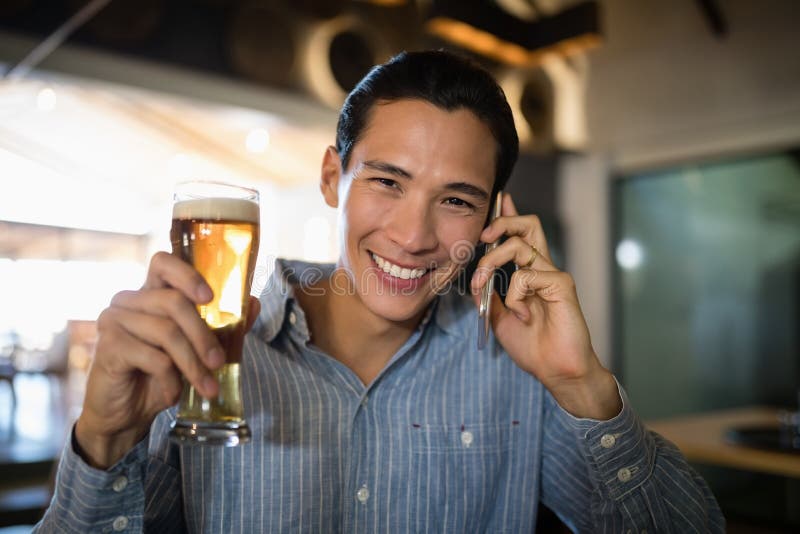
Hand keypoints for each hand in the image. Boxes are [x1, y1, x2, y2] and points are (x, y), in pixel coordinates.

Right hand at [75, 251, 260, 468]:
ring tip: (206, 387)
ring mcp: (114, 320)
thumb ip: (222, 325)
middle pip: (174, 302)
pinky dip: (171, 379)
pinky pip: (154, 357)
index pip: (163, 263)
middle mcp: (128, 301)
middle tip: (219, 362)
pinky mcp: (109, 347)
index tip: (210, 297)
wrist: (125, 414)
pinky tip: (173, 394)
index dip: (188, 275)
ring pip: (167, 332)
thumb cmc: (158, 376)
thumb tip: (253, 303)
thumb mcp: (195, 350)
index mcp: (149, 293)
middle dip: (204, 335)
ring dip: (193, 364)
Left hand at [471, 194, 619, 419]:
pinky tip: (522, 316)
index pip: (522, 235)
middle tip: (481, 238)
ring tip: (483, 285)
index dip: (510, 214)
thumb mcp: (499, 318)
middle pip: (528, 224)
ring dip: (491, 262)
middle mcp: (543, 268)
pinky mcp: (562, 285)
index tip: (500, 198)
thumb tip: (474, 280)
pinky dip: (514, 296)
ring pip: (519, 245)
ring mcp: (553, 275)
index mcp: (530, 273)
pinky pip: (526, 276)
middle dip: (501, 223)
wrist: (556, 371)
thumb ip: (489, 295)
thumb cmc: (533, 347)